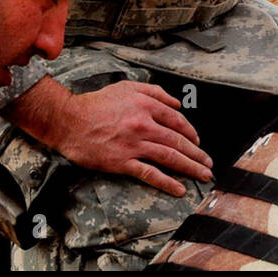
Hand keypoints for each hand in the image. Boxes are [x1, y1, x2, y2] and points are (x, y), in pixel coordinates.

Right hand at [8, 77, 212, 196]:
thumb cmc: (96, 103)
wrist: (68, 120)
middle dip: (197, 154)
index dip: (191, 133)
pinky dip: (167, 182)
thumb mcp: (128, 87)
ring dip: (190, 168)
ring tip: (203, 175)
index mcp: (147, 106)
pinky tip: (180, 189)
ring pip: (170, 157)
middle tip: (209, 164)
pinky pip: (150, 174)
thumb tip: (177, 104)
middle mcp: (144, 125)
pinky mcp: (122, 162)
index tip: (198, 142)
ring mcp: (134, 145)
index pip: (178, 121)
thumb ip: (155, 92)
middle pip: (178, 142)